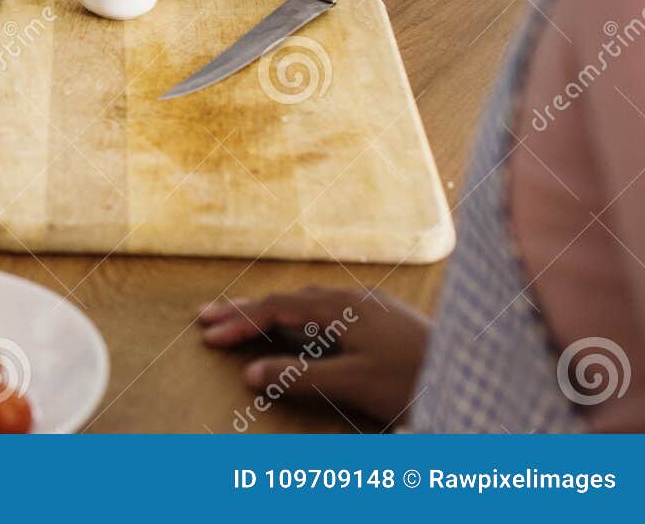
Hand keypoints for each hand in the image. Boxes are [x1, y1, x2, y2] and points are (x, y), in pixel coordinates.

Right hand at [198, 287, 428, 425]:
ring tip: (242, 317)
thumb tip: (249, 373)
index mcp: (338, 306)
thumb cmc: (412, 379)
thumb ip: (299, 376)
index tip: (207, 334)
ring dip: (270, 311)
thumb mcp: (352, 382)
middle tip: (206, 315)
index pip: (275, 309)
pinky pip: (326, 309)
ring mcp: (368, 304)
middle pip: (286, 299)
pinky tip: (299, 325)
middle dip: (245, 308)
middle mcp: (350, 296)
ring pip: (306, 302)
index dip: (239, 321)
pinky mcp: (382, 318)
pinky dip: (298, 316)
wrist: (472, 376)